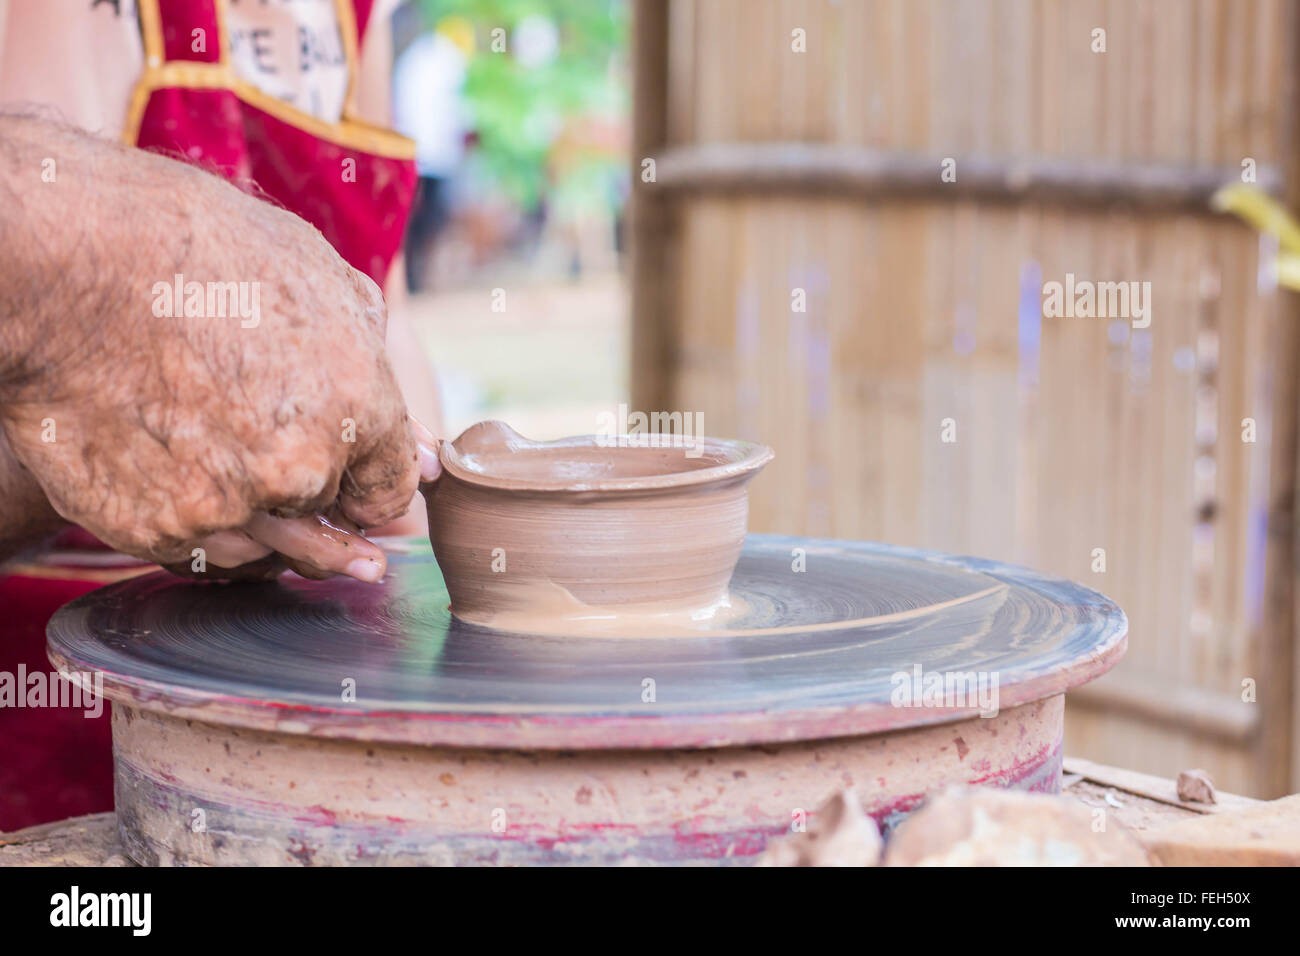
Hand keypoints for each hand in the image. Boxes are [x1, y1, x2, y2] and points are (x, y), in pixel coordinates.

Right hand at [0, 115, 439, 577]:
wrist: (64, 265)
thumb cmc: (190, 249)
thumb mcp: (314, 274)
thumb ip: (372, 361)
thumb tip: (419, 448)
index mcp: (356, 403)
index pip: (392, 490)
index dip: (374, 487)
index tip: (357, 485)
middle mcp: (302, 466)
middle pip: (332, 519)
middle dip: (317, 496)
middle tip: (274, 457)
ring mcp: (229, 505)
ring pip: (271, 548)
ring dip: (263, 522)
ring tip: (222, 461)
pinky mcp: (158, 529)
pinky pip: (205, 554)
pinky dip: (204, 529)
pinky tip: (185, 481)